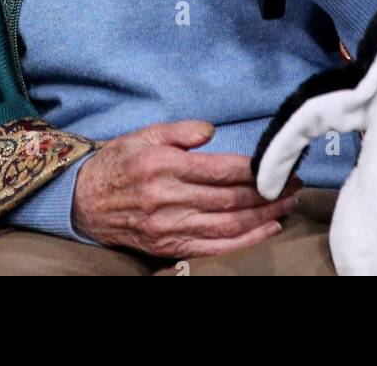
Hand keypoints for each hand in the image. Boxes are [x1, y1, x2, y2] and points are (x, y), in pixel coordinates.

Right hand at [71, 120, 301, 257]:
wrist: (83, 202)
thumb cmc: (117, 163)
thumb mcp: (143, 135)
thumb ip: (179, 131)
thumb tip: (211, 130)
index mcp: (163, 165)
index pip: (221, 170)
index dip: (254, 169)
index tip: (277, 163)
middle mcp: (167, 198)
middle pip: (230, 198)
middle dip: (267, 192)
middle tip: (293, 183)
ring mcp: (168, 226)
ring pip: (228, 224)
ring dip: (264, 216)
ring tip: (287, 204)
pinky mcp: (168, 246)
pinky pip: (215, 247)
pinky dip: (245, 240)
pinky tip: (266, 229)